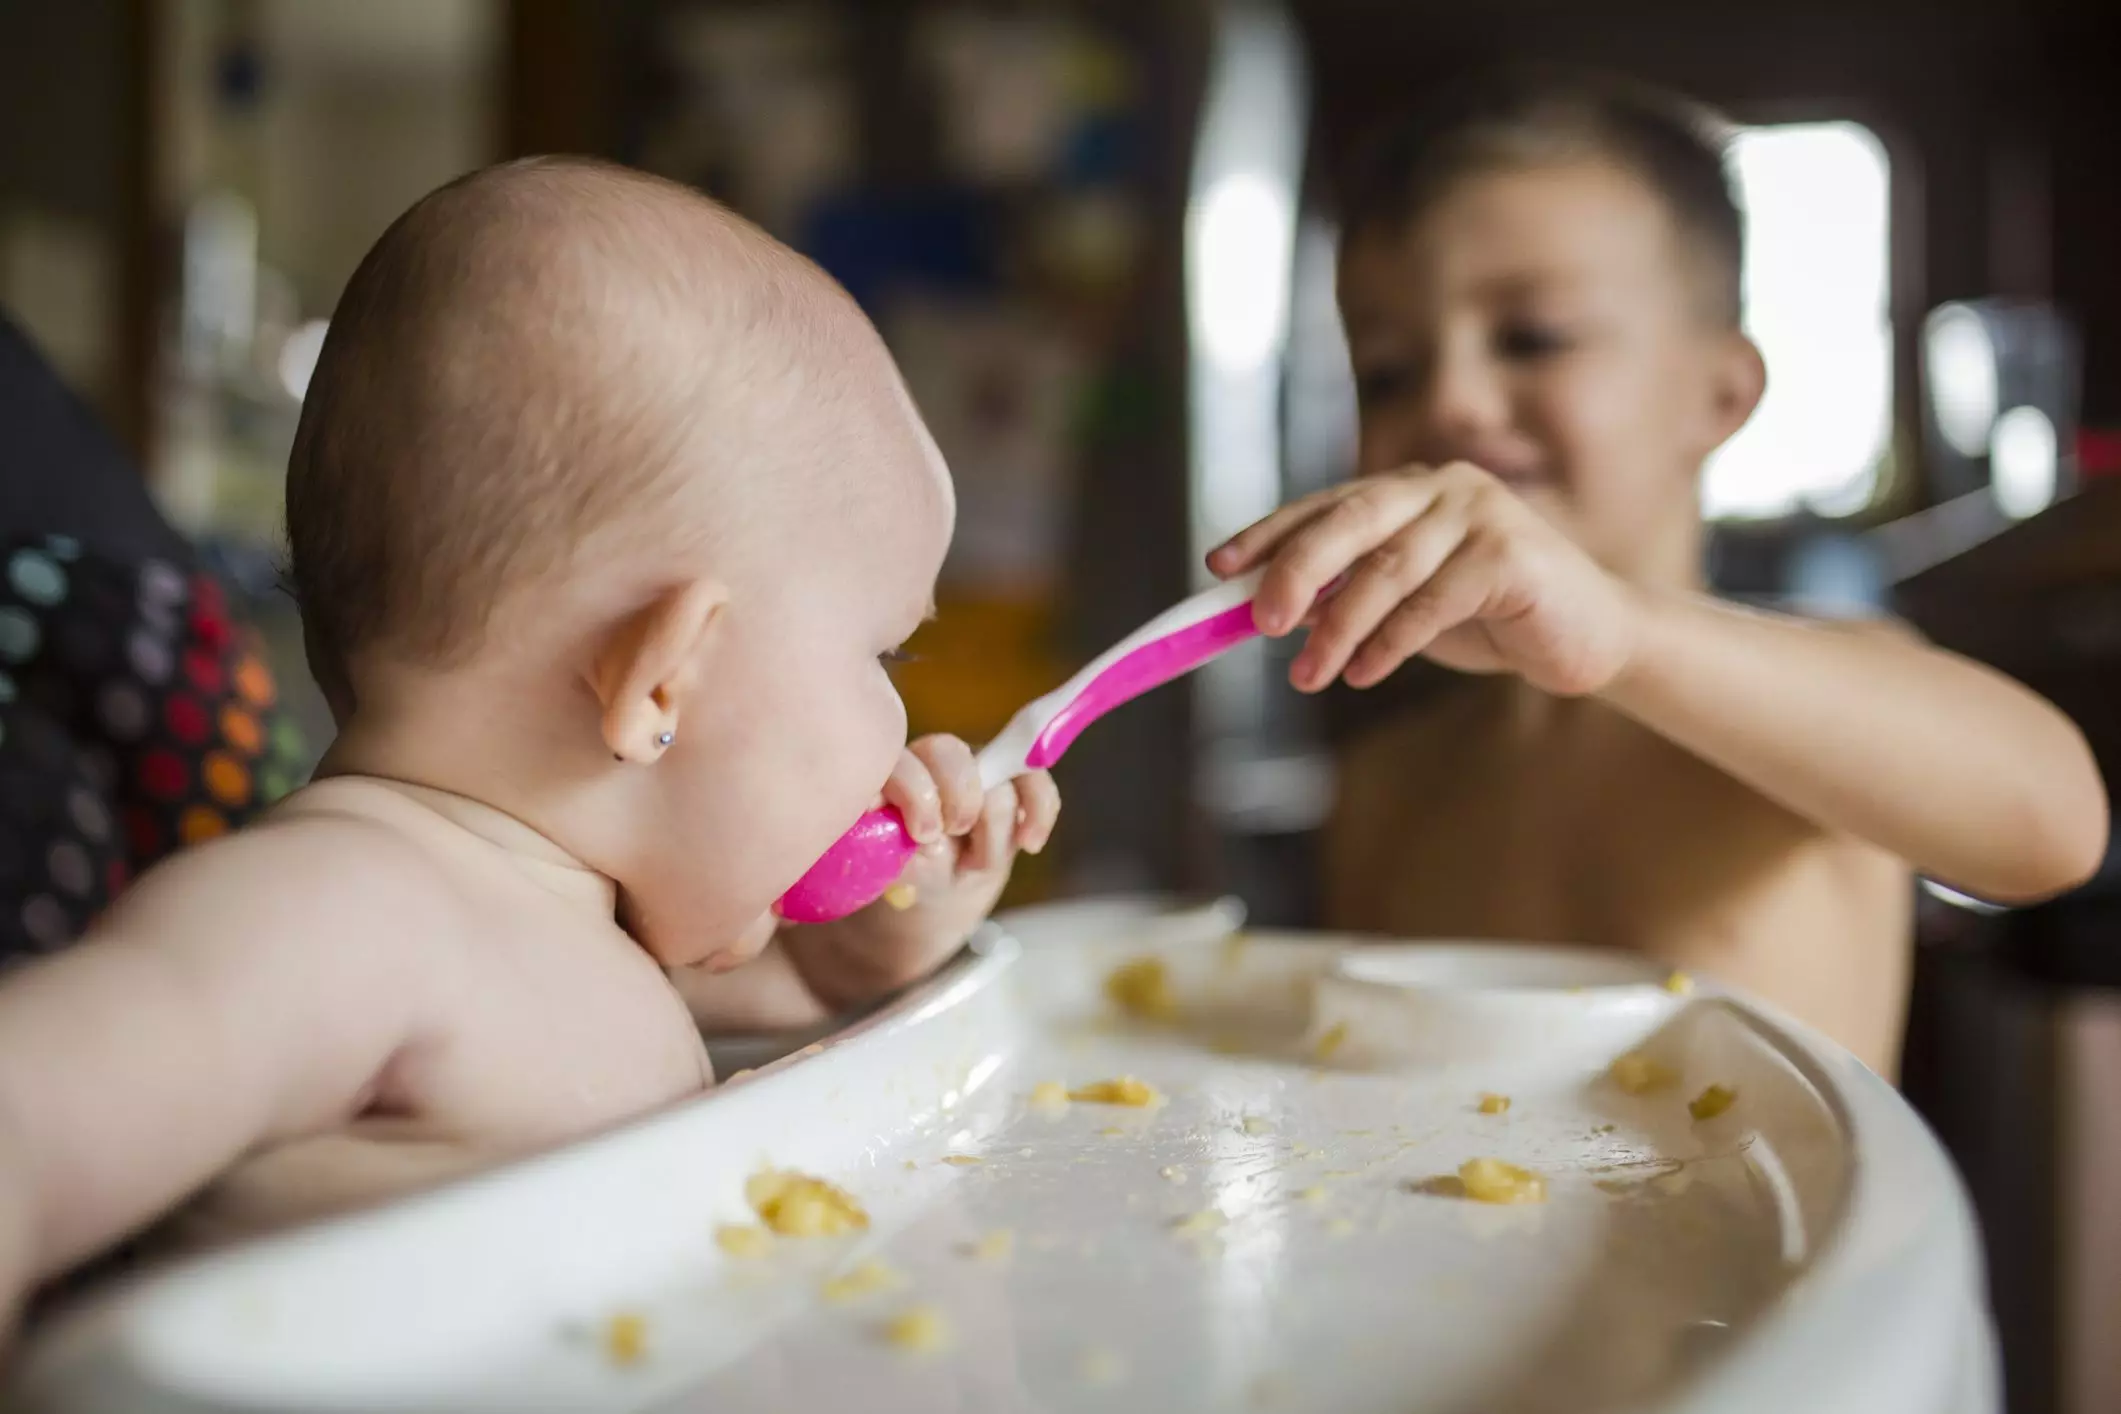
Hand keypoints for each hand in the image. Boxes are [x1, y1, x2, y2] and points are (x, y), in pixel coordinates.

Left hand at [779, 735, 1059, 1010]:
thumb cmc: (833, 904)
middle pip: (948, 752)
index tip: (913, 831)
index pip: (890, 761)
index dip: (908, 786)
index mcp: (866, 788)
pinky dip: (1040, 807)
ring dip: (994, 819)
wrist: (874, 937)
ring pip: (997, 772)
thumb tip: (773, 895)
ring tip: (975, 864)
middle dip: (956, 790)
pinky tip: (1030, 843)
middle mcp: (918, 781)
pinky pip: (1034, 788)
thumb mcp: (816, 895)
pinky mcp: (1002, 814)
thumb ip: (800, 882)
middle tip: (947, 835)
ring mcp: (964, 795)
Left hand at [1208, 461, 1639, 696]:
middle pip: (1349, 521)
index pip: (1325, 505)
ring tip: (1308, 674)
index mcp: (1408, 490)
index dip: (1269, 534)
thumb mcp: (1406, 605)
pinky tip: (1363, 673)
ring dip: (1338, 626)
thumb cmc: (1489, 619)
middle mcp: (1441, 487)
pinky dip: (1391, 641)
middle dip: (1295, 571)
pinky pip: (1432, 600)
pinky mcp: (1510, 554)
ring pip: (1387, 569)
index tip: (1220, 568)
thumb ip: (1349, 597)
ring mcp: (1480, 513)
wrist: (1588, 636)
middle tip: (1263, 622)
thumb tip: (1268, 611)